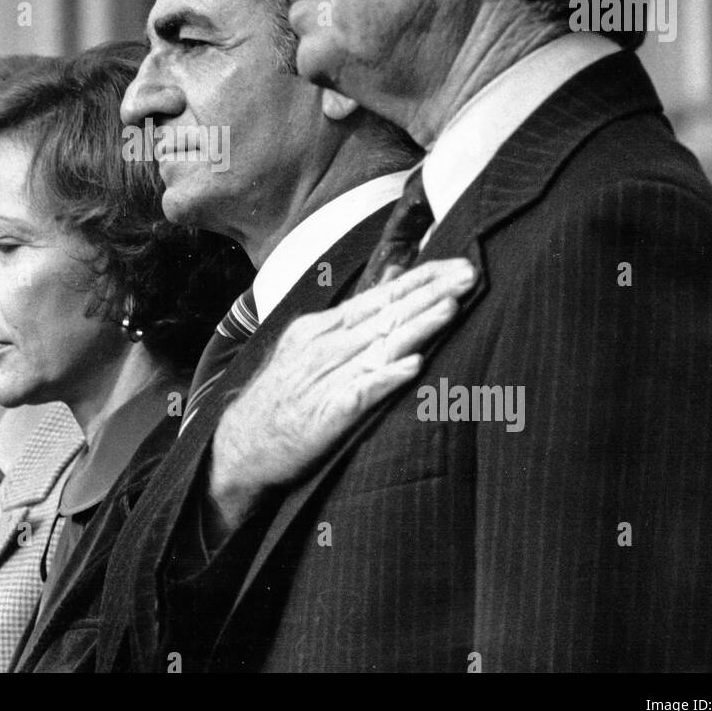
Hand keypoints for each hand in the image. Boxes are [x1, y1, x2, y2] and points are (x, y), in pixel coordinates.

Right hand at [207, 258, 475, 531]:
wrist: (242, 445)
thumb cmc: (283, 398)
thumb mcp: (309, 348)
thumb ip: (350, 322)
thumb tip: (391, 287)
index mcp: (322, 328)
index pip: (380, 296)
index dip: (420, 280)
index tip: (456, 266)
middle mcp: (326, 346)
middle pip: (386, 313)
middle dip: (430, 292)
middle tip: (469, 273)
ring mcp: (327, 378)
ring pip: (380, 345)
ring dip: (418, 325)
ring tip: (450, 307)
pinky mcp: (329, 413)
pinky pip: (362, 392)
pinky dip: (387, 377)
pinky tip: (412, 366)